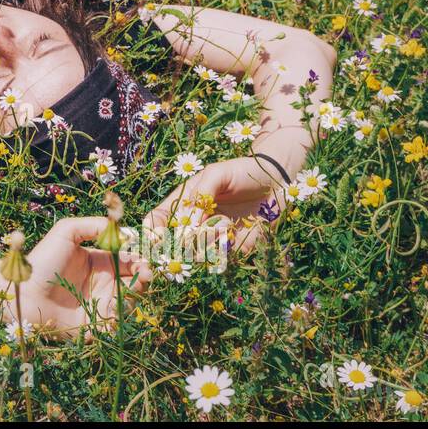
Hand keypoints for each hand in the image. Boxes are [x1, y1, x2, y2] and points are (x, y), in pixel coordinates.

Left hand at [7, 217, 148, 339]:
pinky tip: (119, 301)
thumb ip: (92, 225)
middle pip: (134, 280)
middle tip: (148, 271)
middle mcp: (103, 283)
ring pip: (131, 300)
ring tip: (138, 282)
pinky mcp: (97, 325)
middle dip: (145, 275)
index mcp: (99, 262)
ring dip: (138, 291)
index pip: (127, 260)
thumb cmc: (42, 261)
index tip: (144, 255)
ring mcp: (101, 305)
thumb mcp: (66, 232)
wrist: (25, 293)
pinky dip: (123, 312)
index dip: (139, 258)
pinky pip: (118, 322)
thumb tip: (123, 231)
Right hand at [146, 156, 288, 254]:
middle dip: (179, 244)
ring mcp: (212, 237)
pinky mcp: (233, 247)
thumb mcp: (217, 174)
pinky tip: (235, 231)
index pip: (157, 220)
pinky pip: (222, 256)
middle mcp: (194, 223)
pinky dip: (225, 247)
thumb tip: (189, 223)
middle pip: (173, 243)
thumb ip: (200, 195)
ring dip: (207, 241)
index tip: (154, 239)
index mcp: (184, 203)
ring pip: (197, 252)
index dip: (151, 231)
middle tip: (196, 233)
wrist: (277, 181)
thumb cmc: (243, 172)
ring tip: (226, 224)